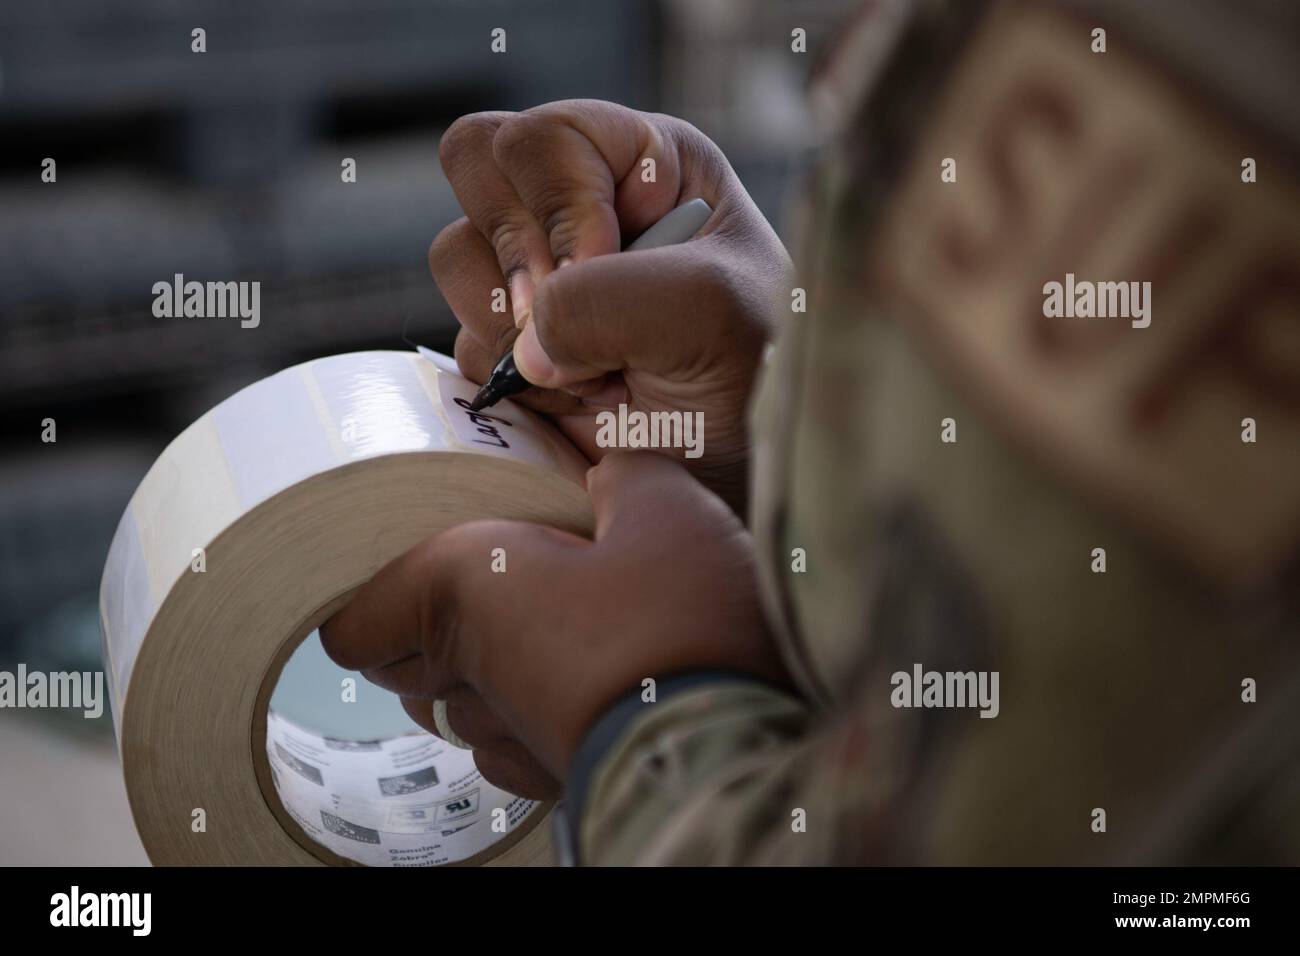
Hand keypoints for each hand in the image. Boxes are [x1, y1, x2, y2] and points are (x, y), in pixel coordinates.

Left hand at [319, 452, 786, 797]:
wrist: (731, 748)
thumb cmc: (679, 625)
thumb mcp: (666, 510)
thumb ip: (628, 473)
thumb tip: (612, 467)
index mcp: (465, 590)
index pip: (357, 622)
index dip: (362, 602)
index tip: (390, 577)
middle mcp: (469, 672)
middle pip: (401, 667)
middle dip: (424, 633)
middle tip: (480, 590)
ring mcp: (508, 738)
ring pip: (456, 712)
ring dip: (476, 678)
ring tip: (534, 638)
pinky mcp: (556, 780)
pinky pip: (510, 751)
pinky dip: (523, 722)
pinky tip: (571, 693)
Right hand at [430, 100, 791, 512]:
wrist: (740, 472)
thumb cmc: (757, 376)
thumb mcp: (707, 311)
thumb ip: (603, 297)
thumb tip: (523, 340)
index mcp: (643, 161)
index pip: (542, 136)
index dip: (558, 203)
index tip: (603, 267)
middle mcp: (584, 202)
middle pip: (475, 164)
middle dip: (516, 252)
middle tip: (571, 316)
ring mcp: (542, 277)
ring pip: (457, 258)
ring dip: (515, 326)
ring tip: (600, 371)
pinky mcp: (516, 348)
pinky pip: (464, 345)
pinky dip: (516, 383)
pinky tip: (583, 400)